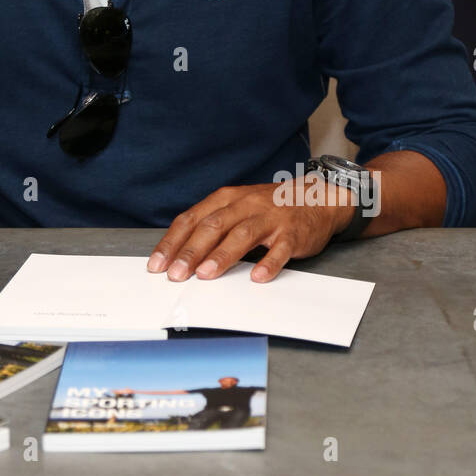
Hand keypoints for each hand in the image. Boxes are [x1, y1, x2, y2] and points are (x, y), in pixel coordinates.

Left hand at [147, 182, 354, 283]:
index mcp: (226, 198)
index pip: (192, 219)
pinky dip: (269, 263)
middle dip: (191, 252)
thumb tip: (180, 253)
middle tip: (175, 275)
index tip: (157, 263)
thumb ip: (212, 225)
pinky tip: (258, 277)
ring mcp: (270, 217)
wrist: (317, 198)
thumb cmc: (269, 207)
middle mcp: (245, 204)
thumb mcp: (237, 207)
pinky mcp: (292, 233)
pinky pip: (280, 249)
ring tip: (206, 275)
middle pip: (213, 226)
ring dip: (222, 256)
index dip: (173, 242)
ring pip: (242, 235)